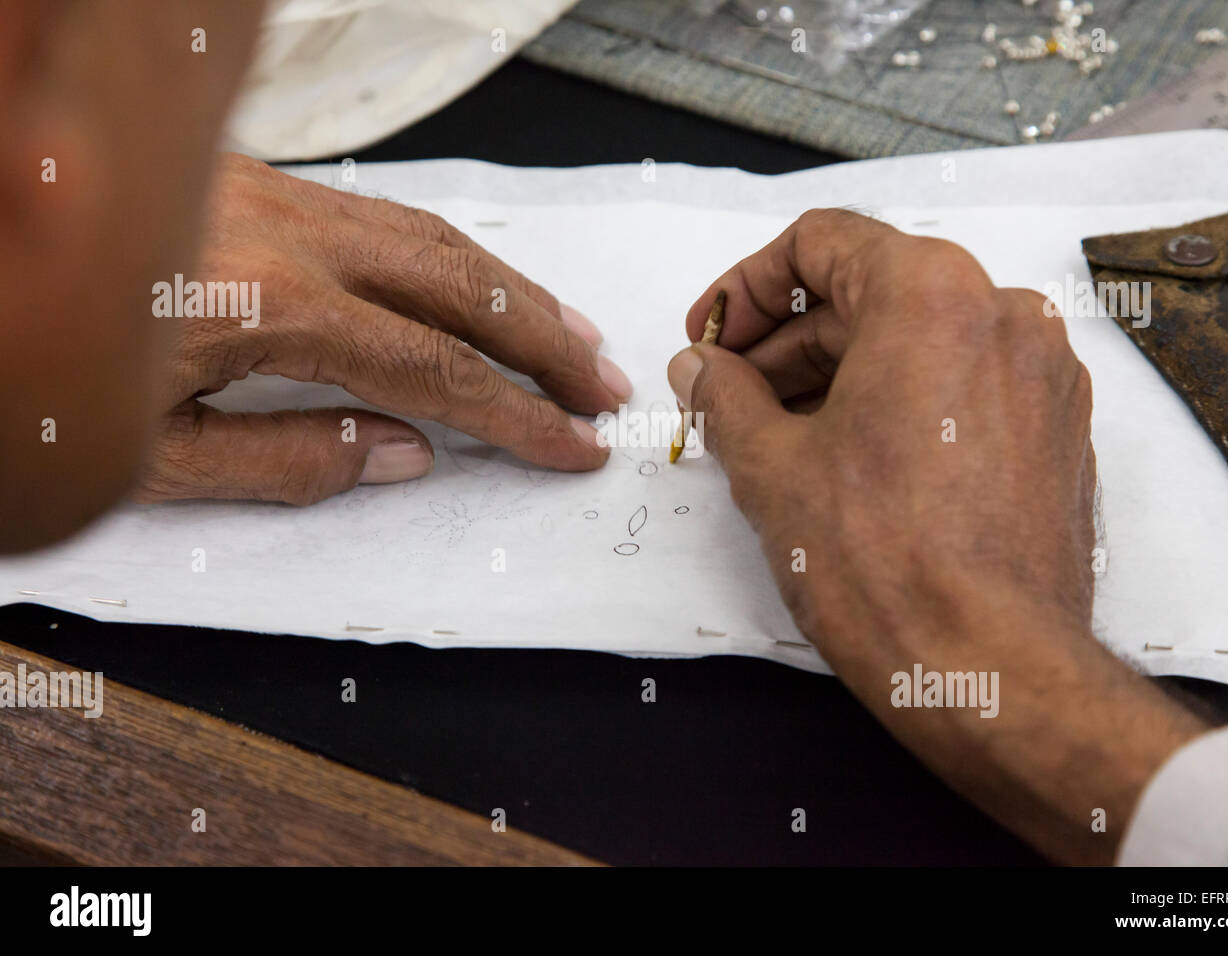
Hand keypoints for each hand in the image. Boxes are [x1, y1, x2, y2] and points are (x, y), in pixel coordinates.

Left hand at [137, 153, 630, 503]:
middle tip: (603, 383)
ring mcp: (271, 197)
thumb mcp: (153, 457)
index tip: (572, 445)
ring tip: (567, 337)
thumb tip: (402, 453)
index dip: (518, 414)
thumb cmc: (34, 376)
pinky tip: (474, 285)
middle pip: (458, 283)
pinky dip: (449, 255)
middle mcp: (284, 235)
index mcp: (264, 309)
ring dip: (510, 289)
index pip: (435, 369)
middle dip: (543, 339)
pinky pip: (383, 214)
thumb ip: (291, 460)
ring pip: (430, 234)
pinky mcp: (253, 182)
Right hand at [667, 209, 1204, 862]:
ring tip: (778, 436)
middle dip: (787, 342)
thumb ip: (724, 397)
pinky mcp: (1056, 431)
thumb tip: (700, 370)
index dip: (746, 287)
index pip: (821, 241)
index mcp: (932, 295)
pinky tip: (849, 462)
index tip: (712, 337)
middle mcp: (1003, 315)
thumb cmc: (888, 568)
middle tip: (728, 395)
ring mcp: (1041, 375)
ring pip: (919, 341)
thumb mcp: (771, 468)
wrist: (992, 669)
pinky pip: (963, 385)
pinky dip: (900, 403)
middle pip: (870, 292)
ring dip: (839, 375)